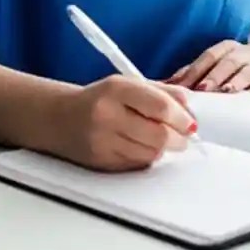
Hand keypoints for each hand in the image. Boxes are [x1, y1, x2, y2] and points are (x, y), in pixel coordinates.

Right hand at [50, 75, 195, 171]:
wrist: (58, 117)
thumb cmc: (99, 99)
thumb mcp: (128, 85)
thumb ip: (161, 92)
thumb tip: (189, 107)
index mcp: (116, 89)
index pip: (160, 107)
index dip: (182, 118)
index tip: (190, 123)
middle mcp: (107, 115)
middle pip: (159, 135)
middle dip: (179, 139)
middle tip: (183, 137)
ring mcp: (102, 141)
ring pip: (151, 153)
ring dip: (163, 149)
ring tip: (159, 139)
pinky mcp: (101, 163)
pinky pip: (137, 164)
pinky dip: (146, 157)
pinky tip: (140, 146)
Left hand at [165, 39, 249, 93]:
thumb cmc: (241, 63)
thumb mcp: (219, 61)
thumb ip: (193, 72)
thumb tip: (161, 85)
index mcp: (223, 49)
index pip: (206, 58)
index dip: (192, 72)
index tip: (176, 87)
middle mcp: (240, 54)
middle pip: (223, 64)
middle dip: (210, 78)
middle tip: (197, 92)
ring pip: (243, 73)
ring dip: (231, 84)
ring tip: (221, 94)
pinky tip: (245, 100)